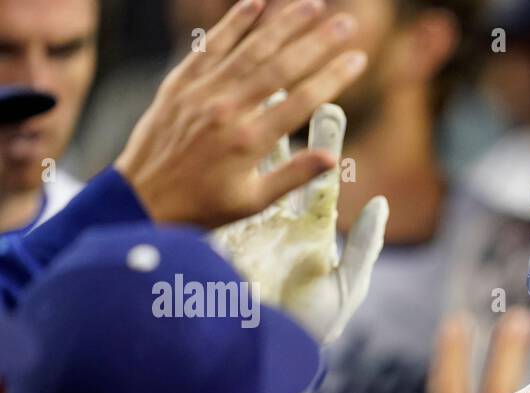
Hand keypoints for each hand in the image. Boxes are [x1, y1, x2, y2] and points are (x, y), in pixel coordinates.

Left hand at [114, 0, 368, 228]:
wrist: (141, 198)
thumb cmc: (201, 206)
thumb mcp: (252, 202)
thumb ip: (293, 176)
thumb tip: (331, 157)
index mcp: (248, 141)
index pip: (302, 100)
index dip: (333, 76)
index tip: (358, 59)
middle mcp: (227, 109)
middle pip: (282, 66)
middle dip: (318, 42)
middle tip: (348, 23)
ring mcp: (202, 91)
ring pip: (250, 48)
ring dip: (284, 23)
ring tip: (313, 5)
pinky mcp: (181, 82)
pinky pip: (211, 45)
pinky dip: (234, 22)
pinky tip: (255, 2)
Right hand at [212, 100, 388, 345]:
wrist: (273, 357)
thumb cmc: (316, 325)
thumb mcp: (346, 285)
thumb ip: (363, 245)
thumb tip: (381, 204)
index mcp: (311, 227)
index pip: (319, 174)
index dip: (322, 139)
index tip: (327, 104)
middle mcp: (277, 220)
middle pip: (279, 162)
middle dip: (280, 121)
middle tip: (281, 79)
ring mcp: (245, 227)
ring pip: (244, 174)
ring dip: (244, 136)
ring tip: (246, 98)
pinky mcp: (220, 243)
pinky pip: (217, 205)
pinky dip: (215, 173)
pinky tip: (211, 142)